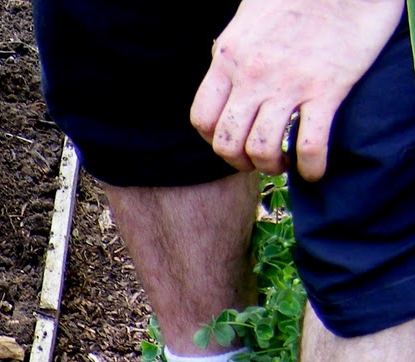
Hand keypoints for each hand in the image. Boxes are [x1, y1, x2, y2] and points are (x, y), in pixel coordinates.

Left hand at [191, 0, 402, 179]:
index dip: (213, 140)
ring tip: (282, 164)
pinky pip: (309, 145)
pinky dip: (311, 167)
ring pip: (262, 150)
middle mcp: (252, 77)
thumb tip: (225, 72)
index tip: (233, 141)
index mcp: (228, 59)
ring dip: (271, 167)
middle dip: (239, 161)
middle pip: (227, 142)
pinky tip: (314, 171)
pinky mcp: (327, 89)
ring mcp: (289, 85)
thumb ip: (234, 52)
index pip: (202, 119)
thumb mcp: (247, 20)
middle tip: (256, 160)